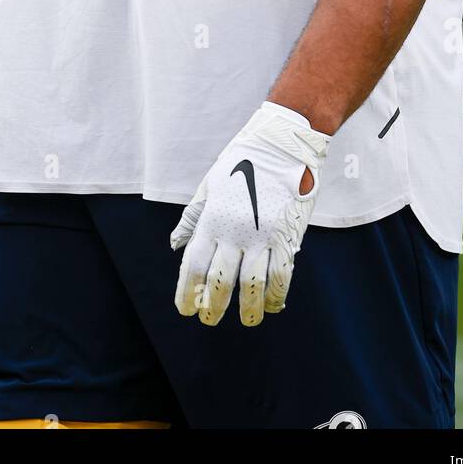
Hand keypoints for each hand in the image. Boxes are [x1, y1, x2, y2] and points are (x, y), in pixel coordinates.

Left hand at [170, 102, 329, 326]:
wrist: (281, 143)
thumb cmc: (241, 161)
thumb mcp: (210, 185)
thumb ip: (193, 218)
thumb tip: (176, 245)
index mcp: (212, 219)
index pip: (194, 266)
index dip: (188, 292)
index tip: (186, 309)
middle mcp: (235, 231)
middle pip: (221, 281)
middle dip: (213, 306)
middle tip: (210, 319)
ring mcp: (263, 235)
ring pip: (253, 284)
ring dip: (249, 309)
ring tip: (247, 321)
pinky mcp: (286, 235)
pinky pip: (281, 274)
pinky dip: (277, 294)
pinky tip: (273, 304)